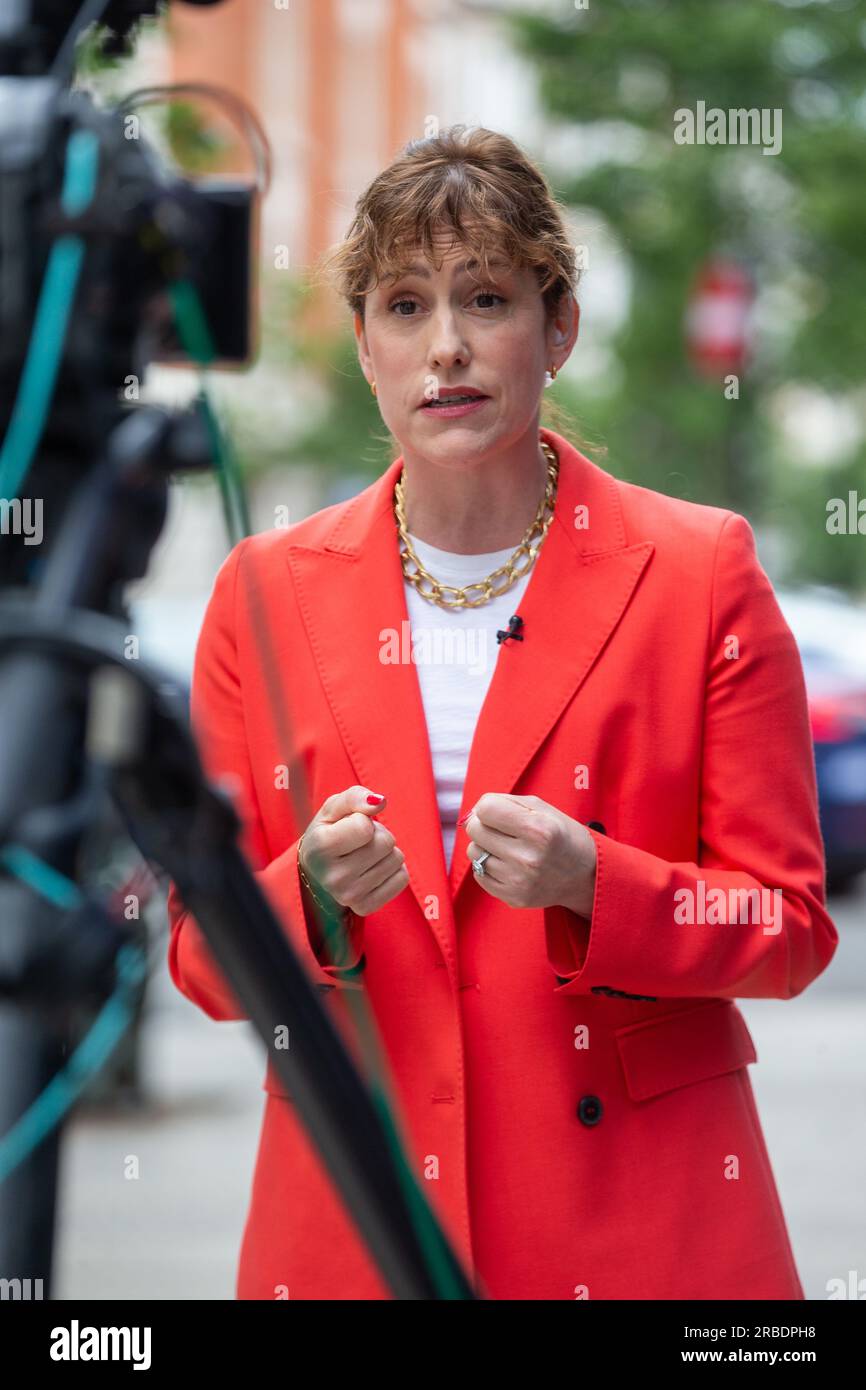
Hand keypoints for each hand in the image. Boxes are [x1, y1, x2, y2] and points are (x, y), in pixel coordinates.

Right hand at [300, 786, 408, 916]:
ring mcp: (349, 896)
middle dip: (378, 835)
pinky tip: (373, 870)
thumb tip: (380, 802)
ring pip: (397, 859)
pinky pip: (402, 879)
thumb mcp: (333, 808)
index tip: (350, 825)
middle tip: (359, 841)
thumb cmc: (328, 831)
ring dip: (386, 852)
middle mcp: (332, 877)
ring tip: (364, 854)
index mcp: (319, 848)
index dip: (364, 820)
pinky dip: (394, 870)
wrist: (316, 869)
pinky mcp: (365, 907)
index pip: (364, 827)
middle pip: (386, 842)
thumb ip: (355, 797)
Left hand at [464, 793, 596, 915]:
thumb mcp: (542, 808)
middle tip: (503, 829)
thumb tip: (473, 813)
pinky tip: (507, 864)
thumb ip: (505, 802)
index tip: (499, 811)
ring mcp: (520, 881)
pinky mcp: (513, 898)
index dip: (488, 807)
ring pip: (474, 852)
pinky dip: (487, 866)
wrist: (585, 875)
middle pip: (475, 830)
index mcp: (539, 829)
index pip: (485, 810)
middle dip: (484, 825)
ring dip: (485, 846)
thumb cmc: (560, 835)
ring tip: (508, 847)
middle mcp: (528, 857)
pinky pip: (479, 874)